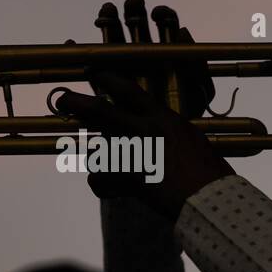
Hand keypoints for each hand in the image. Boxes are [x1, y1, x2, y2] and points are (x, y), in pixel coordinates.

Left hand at [53, 0, 234, 222]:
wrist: (209, 198)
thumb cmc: (206, 169)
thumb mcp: (190, 136)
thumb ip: (168, 126)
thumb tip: (158, 121)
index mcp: (160, 116)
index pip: (126, 89)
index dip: (106, 78)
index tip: (93, 74)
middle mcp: (141, 130)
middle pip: (97, 111)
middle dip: (75, 103)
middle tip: (63, 100)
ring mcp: (131, 156)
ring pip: (95, 149)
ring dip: (98, 156)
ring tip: (111, 164)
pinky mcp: (125, 181)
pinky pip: (97, 180)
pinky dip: (102, 185)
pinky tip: (110, 187)